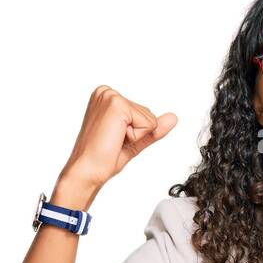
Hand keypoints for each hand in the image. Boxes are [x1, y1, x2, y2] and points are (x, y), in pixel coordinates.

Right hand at [58, 85, 177, 194]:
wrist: (88, 171)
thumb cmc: (104, 157)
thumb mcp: (134, 140)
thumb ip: (153, 129)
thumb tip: (174, 117)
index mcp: (107, 97)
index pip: (143, 113)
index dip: (135, 132)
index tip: (114, 138)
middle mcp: (107, 91)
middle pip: (148, 114)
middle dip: (136, 133)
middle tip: (113, 141)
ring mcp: (110, 96)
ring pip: (149, 118)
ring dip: (135, 135)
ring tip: (113, 140)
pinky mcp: (116, 104)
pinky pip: (147, 123)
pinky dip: (135, 136)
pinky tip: (116, 138)